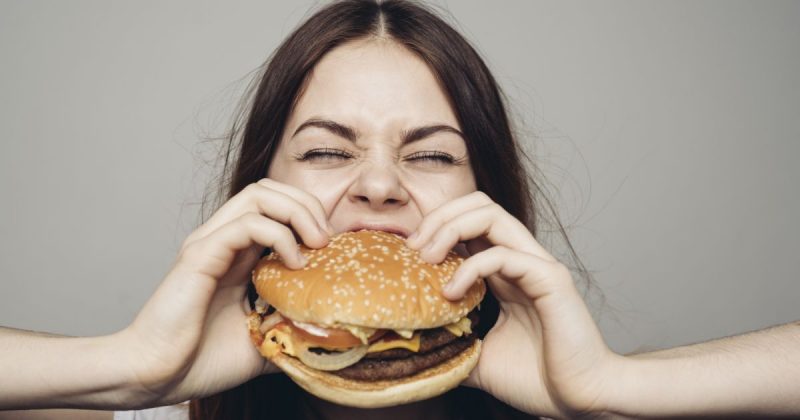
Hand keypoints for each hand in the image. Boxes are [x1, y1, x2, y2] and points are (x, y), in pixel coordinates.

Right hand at [118, 178, 332, 405]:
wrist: (156, 379)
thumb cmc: (201, 361)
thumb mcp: (262, 340)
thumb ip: (289, 325)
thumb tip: (327, 327)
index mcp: (236, 254)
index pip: (275, 206)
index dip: (309, 215)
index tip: (333, 248)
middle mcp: (221, 240)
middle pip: (270, 189)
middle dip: (307, 205)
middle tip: (328, 240)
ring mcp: (209, 244)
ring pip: (259, 194)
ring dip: (297, 212)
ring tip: (317, 244)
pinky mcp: (200, 256)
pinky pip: (246, 224)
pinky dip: (279, 235)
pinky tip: (294, 263)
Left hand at [406, 192, 622, 417]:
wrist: (580, 399)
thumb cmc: (537, 377)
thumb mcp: (478, 356)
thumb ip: (452, 342)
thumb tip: (414, 347)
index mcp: (505, 271)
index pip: (469, 222)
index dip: (435, 227)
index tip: (407, 254)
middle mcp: (522, 259)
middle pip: (478, 204)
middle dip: (439, 217)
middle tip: (412, 248)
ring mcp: (537, 265)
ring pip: (491, 214)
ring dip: (450, 228)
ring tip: (426, 257)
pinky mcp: (550, 279)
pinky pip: (504, 254)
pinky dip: (470, 267)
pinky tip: (451, 292)